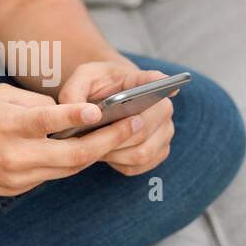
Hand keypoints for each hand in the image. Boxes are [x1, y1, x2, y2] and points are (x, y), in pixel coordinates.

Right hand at [0, 82, 149, 195]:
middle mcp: (14, 156)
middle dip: (109, 139)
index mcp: (7, 127)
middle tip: (136, 124)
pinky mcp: (14, 190)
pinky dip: (70, 162)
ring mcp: (16, 178)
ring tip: (124, 135)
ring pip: (68, 168)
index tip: (101, 109)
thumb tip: (68, 114)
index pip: (48, 121)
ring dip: (97, 153)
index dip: (76, 116)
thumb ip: (34, 105)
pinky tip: (89, 148)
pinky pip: (50, 175)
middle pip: (72, 155)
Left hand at [56, 59, 176, 176]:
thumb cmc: (96, 86)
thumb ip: (73, 91)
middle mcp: (162, 106)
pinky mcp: (160, 151)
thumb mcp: (80, 80)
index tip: (171, 88)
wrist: (107, 99)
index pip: (154, 80)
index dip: (163, 85)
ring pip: (142, 153)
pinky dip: (119, 163)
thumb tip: (80, 112)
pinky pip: (139, 166)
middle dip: (112, 139)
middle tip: (89, 140)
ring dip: (114, 154)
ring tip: (96, 147)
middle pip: (143, 129)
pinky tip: (107, 153)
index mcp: (142, 81)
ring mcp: (165, 130)